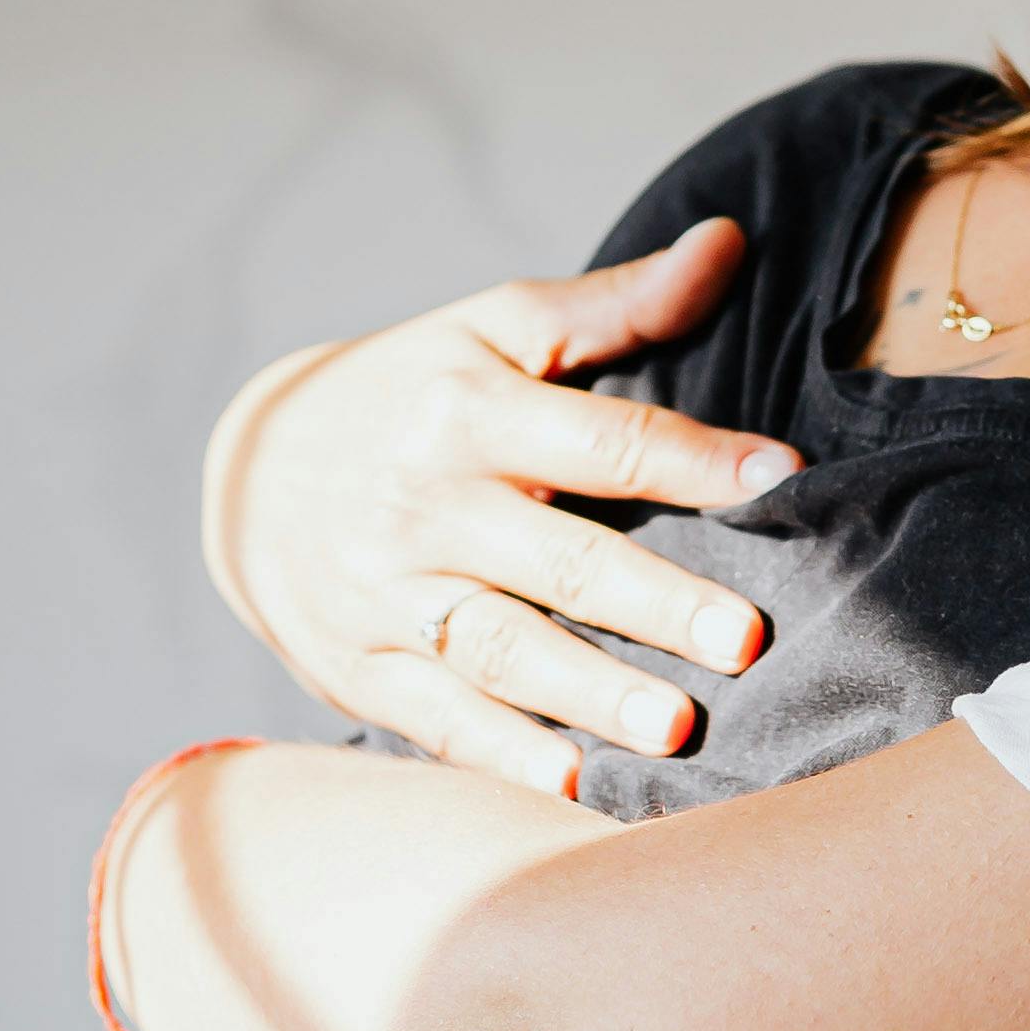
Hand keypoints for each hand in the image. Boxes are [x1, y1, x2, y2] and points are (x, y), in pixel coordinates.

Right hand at [200, 223, 802, 791]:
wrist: (249, 470)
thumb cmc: (409, 390)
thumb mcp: (494, 327)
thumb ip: (617, 304)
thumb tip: (727, 245)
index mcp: (468, 411)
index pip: (599, 439)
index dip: (693, 459)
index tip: (780, 478)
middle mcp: (425, 506)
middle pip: (556, 560)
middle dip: (652, 601)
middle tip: (743, 638)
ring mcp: (387, 594)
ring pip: (501, 650)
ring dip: (590, 693)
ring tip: (674, 729)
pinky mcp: (358, 666)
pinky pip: (436, 717)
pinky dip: (500, 755)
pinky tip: (571, 785)